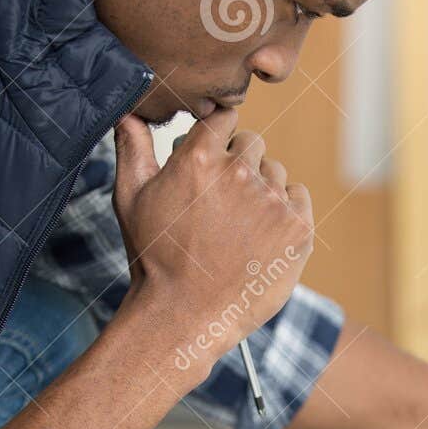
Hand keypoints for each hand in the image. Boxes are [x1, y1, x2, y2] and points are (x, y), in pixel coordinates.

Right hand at [111, 112, 312, 367]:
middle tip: (219, 206)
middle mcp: (241, 172)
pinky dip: (284, 211)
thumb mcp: (130, 199)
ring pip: (275, 173)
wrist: (185, 317)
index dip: (217, 138)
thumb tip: (129, 112)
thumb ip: (133, 147)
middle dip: (237, 165)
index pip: (224, 117)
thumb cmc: (153, 258)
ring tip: (237, 227)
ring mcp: (273, 200)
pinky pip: (297, 198)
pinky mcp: (298, 227)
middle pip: (252, 144)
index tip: (211, 161)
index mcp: (200, 156)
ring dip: (261, 189)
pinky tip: (260, 237)